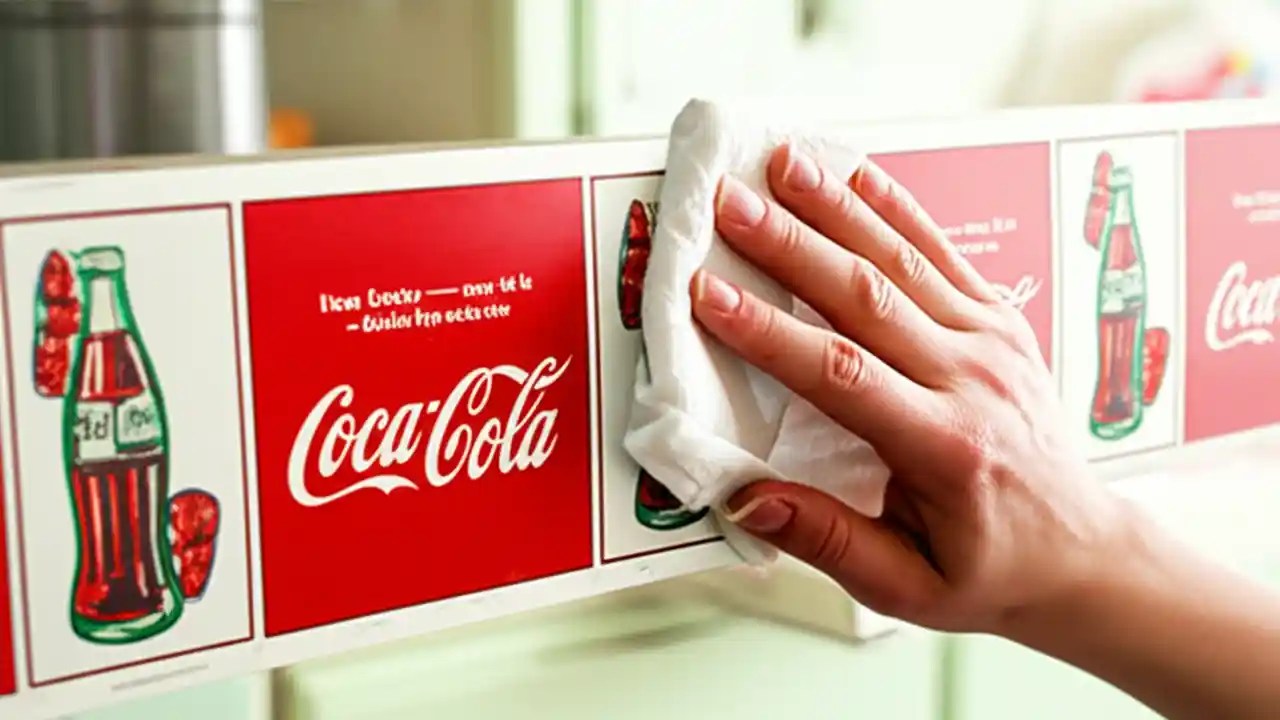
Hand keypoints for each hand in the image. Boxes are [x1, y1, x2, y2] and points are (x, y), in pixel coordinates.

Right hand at [691, 145, 1131, 634]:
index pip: (842, 375)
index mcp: (945, 448)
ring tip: (779, 161)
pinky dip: (894, 206)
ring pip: (902, 259)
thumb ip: (826, 539)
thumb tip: (744, 498)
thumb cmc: (987, 570)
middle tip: (728, 203)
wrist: (1080, 548)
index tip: (710, 293)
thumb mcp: (906, 586)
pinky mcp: (999, 319)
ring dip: (836, 206)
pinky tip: (850, 171)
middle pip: (867, 297)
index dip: (770, 333)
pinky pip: (942, 250)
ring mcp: (992, 341)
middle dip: (790, 246)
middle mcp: (973, 381)